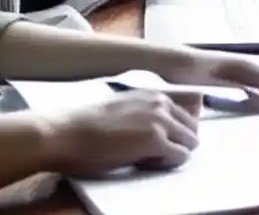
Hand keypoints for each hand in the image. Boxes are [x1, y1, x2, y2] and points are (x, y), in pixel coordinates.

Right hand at [42, 90, 200, 177]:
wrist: (66, 133)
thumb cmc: (86, 126)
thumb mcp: (124, 109)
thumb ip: (146, 113)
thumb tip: (163, 128)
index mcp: (152, 94)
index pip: (185, 113)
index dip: (174, 132)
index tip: (158, 142)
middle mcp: (161, 103)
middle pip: (192, 128)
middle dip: (178, 143)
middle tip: (153, 154)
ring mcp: (160, 120)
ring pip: (190, 142)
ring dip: (173, 153)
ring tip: (147, 158)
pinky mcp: (156, 140)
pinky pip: (180, 156)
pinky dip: (167, 164)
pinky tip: (144, 162)